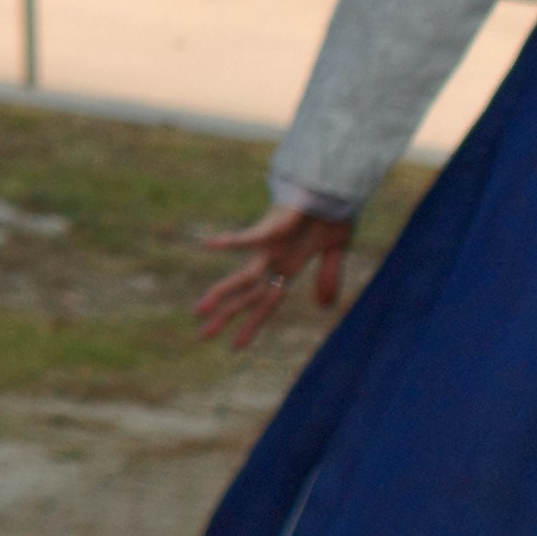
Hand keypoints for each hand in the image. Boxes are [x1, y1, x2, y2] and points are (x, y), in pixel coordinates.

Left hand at [193, 203, 355, 351]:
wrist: (336, 187)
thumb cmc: (332, 213)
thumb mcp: (335, 251)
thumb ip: (328, 277)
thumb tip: (323, 307)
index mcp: (287, 267)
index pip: (265, 303)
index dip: (251, 325)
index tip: (234, 347)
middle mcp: (274, 260)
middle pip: (248, 295)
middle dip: (225, 315)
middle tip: (201, 337)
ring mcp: (272, 246)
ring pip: (245, 276)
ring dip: (223, 293)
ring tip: (199, 310)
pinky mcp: (274, 226)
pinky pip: (251, 237)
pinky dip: (232, 241)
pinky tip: (208, 243)